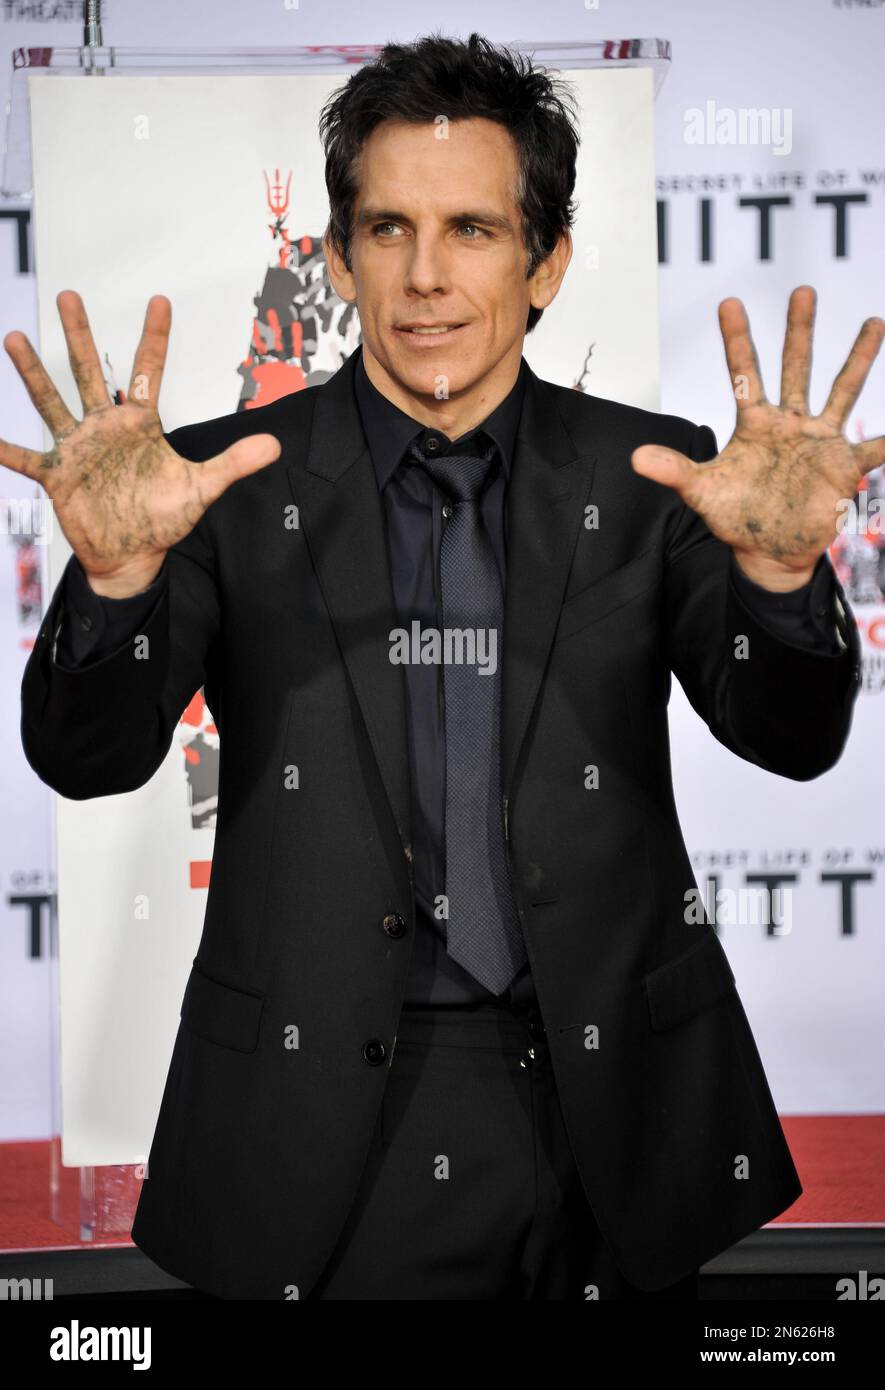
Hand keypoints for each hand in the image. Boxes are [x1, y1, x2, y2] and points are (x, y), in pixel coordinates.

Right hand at [1, 291, 281, 596]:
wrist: (132, 554)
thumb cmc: (162, 518)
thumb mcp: (202, 488)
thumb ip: (234, 463)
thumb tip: (274, 446)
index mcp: (140, 424)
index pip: (150, 372)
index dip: (156, 337)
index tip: (160, 300)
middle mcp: (105, 427)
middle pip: (89, 372)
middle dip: (80, 335)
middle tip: (70, 295)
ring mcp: (77, 448)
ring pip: (52, 402)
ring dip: (32, 373)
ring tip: (15, 338)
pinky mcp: (57, 475)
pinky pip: (25, 459)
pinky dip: (5, 448)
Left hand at [631, 286, 884, 590]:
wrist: (768, 551)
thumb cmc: (736, 517)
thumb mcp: (701, 492)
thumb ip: (673, 470)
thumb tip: (635, 458)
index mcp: (754, 424)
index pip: (743, 373)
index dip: (736, 340)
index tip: (729, 302)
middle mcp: (789, 424)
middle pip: (795, 368)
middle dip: (799, 331)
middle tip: (802, 290)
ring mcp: (818, 441)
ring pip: (840, 391)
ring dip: (857, 359)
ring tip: (874, 323)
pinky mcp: (843, 466)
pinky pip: (874, 448)